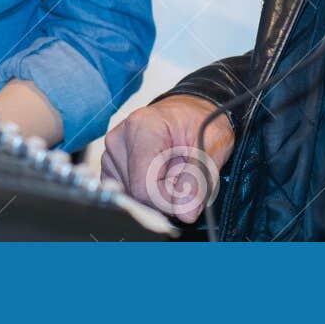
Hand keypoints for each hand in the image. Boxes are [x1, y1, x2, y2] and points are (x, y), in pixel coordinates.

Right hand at [101, 94, 234, 221]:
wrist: (191, 112)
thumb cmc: (201, 123)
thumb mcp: (213, 147)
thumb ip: (200, 179)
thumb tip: (186, 211)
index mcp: (141, 128)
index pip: (144, 188)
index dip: (170, 200)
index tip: (189, 193)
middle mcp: (119, 139)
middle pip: (136, 195)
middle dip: (165, 197)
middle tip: (183, 176)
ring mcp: (111, 153)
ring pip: (132, 198)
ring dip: (156, 195)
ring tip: (172, 172)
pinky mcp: (111, 165)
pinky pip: (128, 195)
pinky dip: (147, 193)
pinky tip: (159, 176)